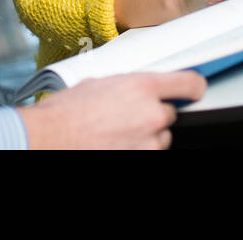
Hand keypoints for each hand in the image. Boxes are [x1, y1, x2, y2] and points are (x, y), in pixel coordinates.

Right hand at [19, 71, 206, 149]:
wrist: (48, 138)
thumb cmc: (65, 113)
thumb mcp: (98, 83)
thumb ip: (125, 85)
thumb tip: (130, 88)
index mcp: (143, 86)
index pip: (190, 83)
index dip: (194, 86)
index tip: (194, 90)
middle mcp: (151, 114)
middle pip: (169, 114)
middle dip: (153, 116)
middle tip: (128, 117)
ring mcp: (147, 142)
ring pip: (160, 139)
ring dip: (145, 137)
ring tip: (116, 134)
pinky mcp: (140, 158)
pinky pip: (147, 153)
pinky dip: (136, 150)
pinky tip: (115, 145)